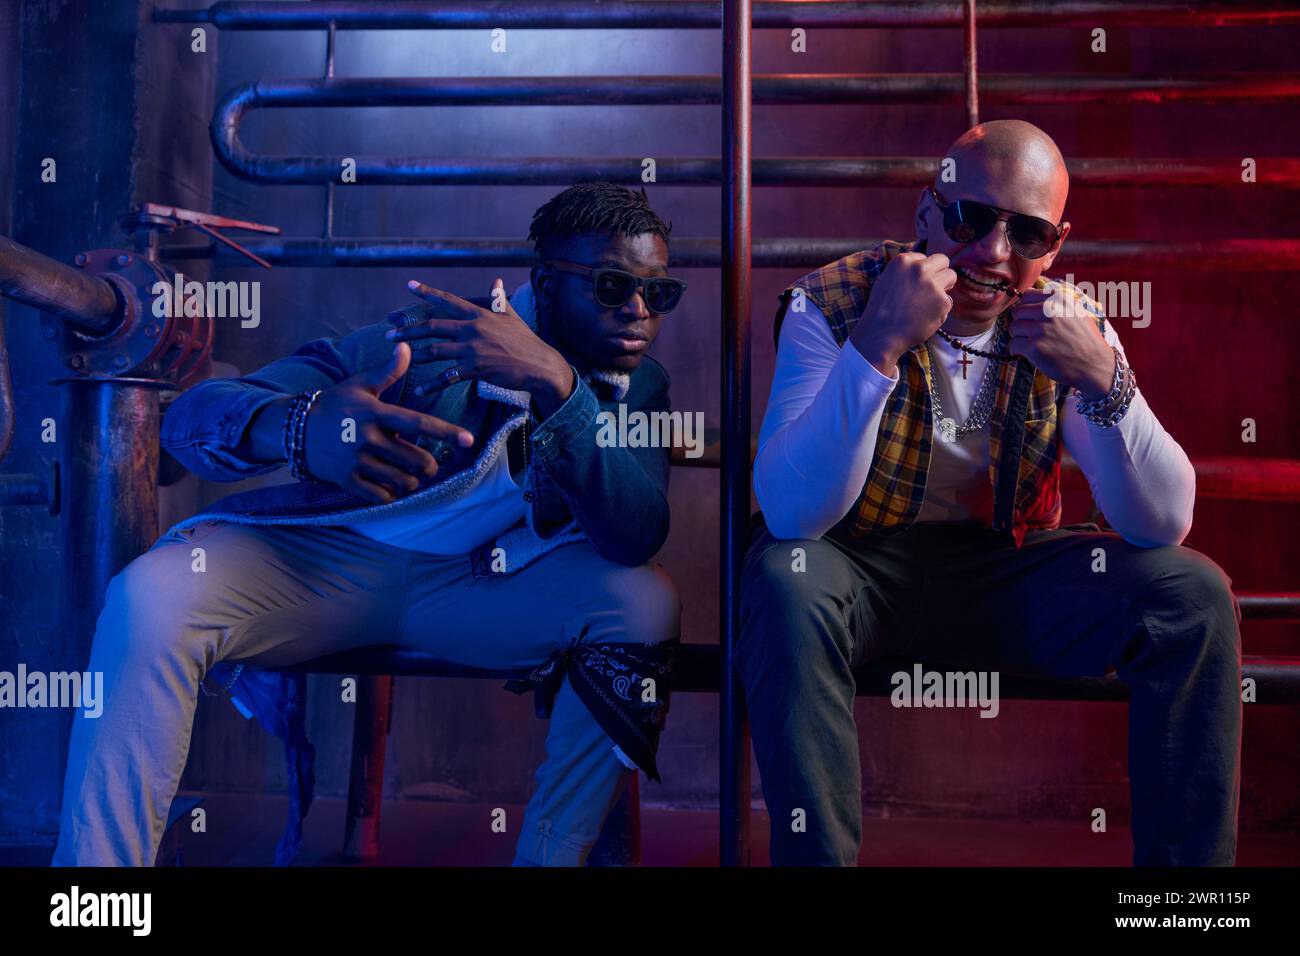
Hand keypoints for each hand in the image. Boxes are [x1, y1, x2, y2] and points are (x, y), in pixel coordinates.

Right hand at [303, 342, 474, 503]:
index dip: (446, 431)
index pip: (418, 423)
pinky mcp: (347, 479)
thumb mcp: (360, 384)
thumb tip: (406, 347)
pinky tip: (391, 487)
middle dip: (430, 466)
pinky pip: (381, 496)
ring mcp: (356, 460)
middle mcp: (368, 437)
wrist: (294, 428)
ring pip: (402, 481)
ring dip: (413, 482)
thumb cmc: (335, 404)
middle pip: (417, 460)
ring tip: (410, 476)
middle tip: (428, 464)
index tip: (469, 439)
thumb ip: (387, 371)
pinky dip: (392, 495)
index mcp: (375, 413)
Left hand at [386, 278, 575, 416]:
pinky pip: (448, 376)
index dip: (427, 292)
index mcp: (479, 314)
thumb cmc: (525, 340)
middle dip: (408, 331)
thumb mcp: (512, 316)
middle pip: (433, 327)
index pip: (448, 301)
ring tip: (400, 359)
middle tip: (389, 334)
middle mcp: (473, 329)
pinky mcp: (476, 368)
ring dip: (414, 355)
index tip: (409, 285)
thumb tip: (496, 281)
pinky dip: (432, 384)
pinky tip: (420, 390)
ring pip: (436, 350)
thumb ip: (498, 299)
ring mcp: (473, 349)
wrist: (540, 364)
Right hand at [849, 252, 956, 376]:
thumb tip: (924, 267)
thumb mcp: (887, 280)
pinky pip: (949, 300)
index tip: (916, 283)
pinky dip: (940, 309)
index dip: (922, 270)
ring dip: (944, 287)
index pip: (924, 257)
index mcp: (904, 261)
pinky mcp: (943, 301)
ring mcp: (933, 284)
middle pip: (943, 260)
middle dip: (939, 272)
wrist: (881, 335)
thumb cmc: (881, 310)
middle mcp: (920, 269)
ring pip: (951, 276)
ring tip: (928, 302)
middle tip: (931, 288)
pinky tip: (925, 317)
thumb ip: (905, 271)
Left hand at [1008, 284, 1116, 398]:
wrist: (1095, 364)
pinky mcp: (1035, 347)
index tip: (1029, 318)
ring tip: (1030, 344)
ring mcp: (1041, 328)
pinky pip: (1013, 344)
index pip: (1027, 296)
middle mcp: (1049, 310)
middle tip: (1029, 334)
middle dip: (1021, 323)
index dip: (1026, 308)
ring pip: (1013, 327)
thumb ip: (1057, 302)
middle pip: (1017, 312)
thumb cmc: (1087, 340)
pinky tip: (1028, 353)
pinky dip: (1017, 350)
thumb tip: (1033, 297)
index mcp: (1059, 298)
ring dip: (1019, 336)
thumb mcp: (1077, 311)